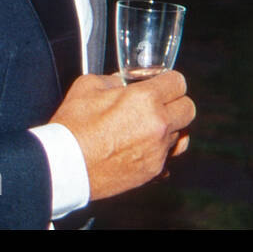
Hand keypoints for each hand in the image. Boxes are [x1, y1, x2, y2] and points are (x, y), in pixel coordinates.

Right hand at [50, 70, 194, 200]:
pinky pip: (168, 158)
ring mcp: (158, 151)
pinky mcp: (153, 171)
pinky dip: (160, 151)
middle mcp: (158, 125)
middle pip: (188, 108)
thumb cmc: (73, 127)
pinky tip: (143, 147)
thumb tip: (121, 83)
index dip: (168, 80)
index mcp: (145, 99)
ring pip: (181, 135)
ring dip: (170, 129)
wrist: (64, 166)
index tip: (161, 83)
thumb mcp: (88, 86)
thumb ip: (112, 80)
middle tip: (160, 104)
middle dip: (176, 103)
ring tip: (150, 128)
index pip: (178, 82)